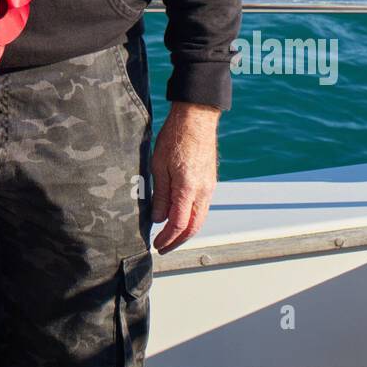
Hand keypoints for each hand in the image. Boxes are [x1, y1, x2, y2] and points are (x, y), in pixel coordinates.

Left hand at [151, 101, 219, 253]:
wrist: (196, 118)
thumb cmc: (175, 137)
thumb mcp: (159, 165)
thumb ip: (160, 194)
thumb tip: (159, 218)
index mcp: (188, 188)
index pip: (178, 224)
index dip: (167, 238)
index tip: (156, 245)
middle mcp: (203, 191)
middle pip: (193, 227)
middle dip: (178, 241)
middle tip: (163, 248)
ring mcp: (209, 187)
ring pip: (200, 218)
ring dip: (186, 232)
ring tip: (170, 237)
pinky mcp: (210, 181)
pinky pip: (203, 207)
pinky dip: (192, 219)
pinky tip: (181, 218)